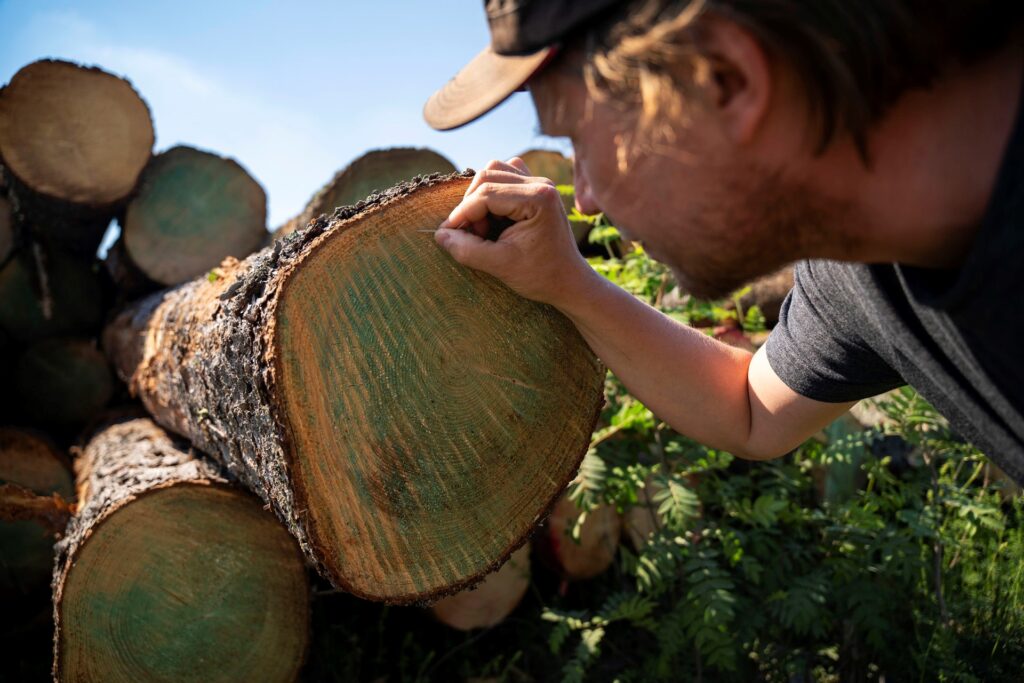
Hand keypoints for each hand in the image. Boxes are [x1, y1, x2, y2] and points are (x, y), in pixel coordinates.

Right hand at [435, 158, 595, 306]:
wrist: (569, 282)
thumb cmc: (541, 276)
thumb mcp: (500, 266)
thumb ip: (468, 250)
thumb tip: (440, 235)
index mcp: (538, 198)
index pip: (486, 194)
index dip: (461, 214)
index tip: (448, 234)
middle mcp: (540, 183)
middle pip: (487, 175)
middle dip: (471, 206)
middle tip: (472, 236)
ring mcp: (539, 183)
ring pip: (494, 171)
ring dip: (480, 198)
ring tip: (484, 229)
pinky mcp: (535, 189)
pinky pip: (505, 176)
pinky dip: (492, 194)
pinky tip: (494, 219)